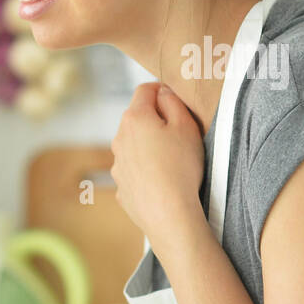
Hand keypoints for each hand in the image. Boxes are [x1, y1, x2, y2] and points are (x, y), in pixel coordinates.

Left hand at [110, 82, 206, 248]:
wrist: (168, 213)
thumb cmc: (180, 167)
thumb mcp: (186, 125)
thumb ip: (172, 102)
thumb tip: (162, 92)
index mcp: (134, 119)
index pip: (145, 90)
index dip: (162, 90)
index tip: (175, 99)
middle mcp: (119, 139)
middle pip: (137, 118)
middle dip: (155, 119)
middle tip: (180, 132)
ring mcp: (117, 163)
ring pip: (134, 144)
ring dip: (149, 145)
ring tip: (173, 160)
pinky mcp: (121, 185)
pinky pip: (135, 169)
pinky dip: (146, 169)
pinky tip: (162, 180)